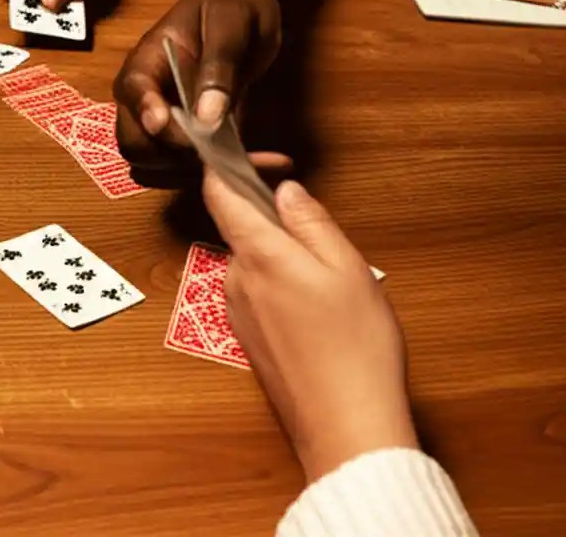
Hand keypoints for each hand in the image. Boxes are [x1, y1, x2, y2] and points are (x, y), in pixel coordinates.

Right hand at [112, 0, 283, 186]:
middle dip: (171, 157)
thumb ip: (218, 67)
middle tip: (219, 152)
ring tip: (247, 164)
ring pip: (155, 167)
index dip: (145, 114)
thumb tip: (206, 119)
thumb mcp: (232, 24)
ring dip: (194, 175)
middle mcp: (145, 98)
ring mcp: (164, 122)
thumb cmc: (234, 5)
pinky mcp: (188, 138)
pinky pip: (187, 170)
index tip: (172, 128)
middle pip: (135, 144)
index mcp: (146, 62)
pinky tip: (259, 165)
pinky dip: (217, 177)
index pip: (132, 94)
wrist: (244, 8)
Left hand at [202, 175, 417, 480]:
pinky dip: (281, 287)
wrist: (344, 424)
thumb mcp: (347, 268)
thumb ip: (311, 222)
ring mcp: (236, 312)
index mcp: (258, 255)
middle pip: (240, 229)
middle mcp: (235, 280)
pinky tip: (317, 310)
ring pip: (253, 263)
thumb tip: (284, 190)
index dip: (223, 168)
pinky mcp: (247, 338)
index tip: (235, 150)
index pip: (219, 196)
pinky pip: (258, 293)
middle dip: (272, 220)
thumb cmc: (355, 345)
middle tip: (320, 230)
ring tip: (330, 280)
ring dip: (282, 258)